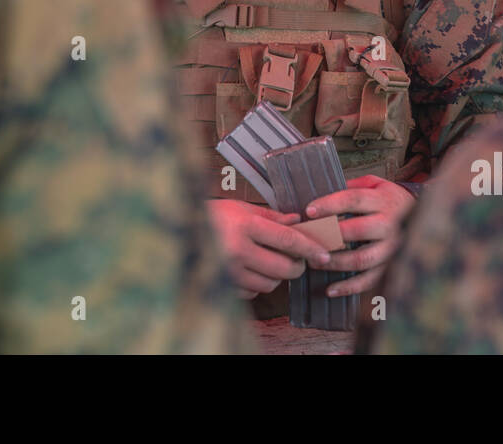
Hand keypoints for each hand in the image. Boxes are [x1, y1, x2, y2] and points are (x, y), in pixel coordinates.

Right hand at [206, 199, 333, 299]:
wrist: (178, 230)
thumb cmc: (213, 216)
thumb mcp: (242, 208)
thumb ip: (272, 217)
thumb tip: (298, 222)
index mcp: (245, 226)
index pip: (288, 240)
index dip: (310, 248)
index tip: (324, 254)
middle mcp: (238, 250)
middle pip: (284, 268)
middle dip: (297, 266)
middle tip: (297, 259)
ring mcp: (229, 272)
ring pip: (270, 284)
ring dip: (276, 276)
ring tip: (269, 262)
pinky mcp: (223, 286)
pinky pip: (252, 293)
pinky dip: (257, 285)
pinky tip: (251, 270)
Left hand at [303, 175, 415, 296]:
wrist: (425, 216)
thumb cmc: (389, 200)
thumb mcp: (376, 184)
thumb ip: (353, 186)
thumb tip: (323, 190)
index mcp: (383, 201)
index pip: (353, 200)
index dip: (329, 205)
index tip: (309, 211)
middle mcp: (389, 225)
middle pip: (357, 230)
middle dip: (328, 235)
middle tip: (307, 239)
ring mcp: (392, 249)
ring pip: (361, 259)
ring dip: (335, 262)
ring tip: (313, 261)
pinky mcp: (391, 267)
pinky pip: (369, 281)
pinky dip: (349, 288)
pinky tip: (330, 289)